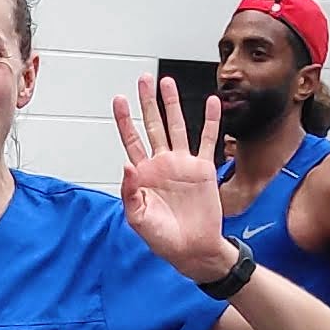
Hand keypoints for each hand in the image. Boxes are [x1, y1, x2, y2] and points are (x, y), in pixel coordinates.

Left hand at [111, 71, 232, 270]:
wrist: (193, 250)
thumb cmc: (163, 239)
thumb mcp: (138, 219)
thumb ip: (129, 193)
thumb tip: (125, 166)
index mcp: (143, 175)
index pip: (132, 140)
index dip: (125, 120)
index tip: (119, 99)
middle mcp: (163, 164)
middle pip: (153, 125)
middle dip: (147, 103)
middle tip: (144, 79)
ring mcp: (183, 165)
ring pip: (177, 127)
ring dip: (173, 105)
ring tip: (168, 82)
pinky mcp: (204, 170)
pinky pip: (208, 141)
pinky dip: (210, 121)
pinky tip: (211, 103)